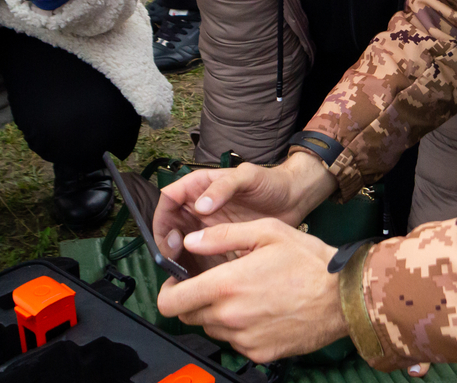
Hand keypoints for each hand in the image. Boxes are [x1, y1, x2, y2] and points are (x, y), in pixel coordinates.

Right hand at [153, 154, 337, 265]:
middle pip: (171, 226)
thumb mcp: (248, 176)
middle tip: (176, 259)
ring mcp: (209, 227)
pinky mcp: (220, 244)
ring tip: (186, 274)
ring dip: (181, 259)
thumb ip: (224, 187)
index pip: (168, 200)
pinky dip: (198, 268)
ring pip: (183, 244)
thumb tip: (200, 206)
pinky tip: (202, 279)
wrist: (294, 199)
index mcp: (199, 186)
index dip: (162, 219)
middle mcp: (199, 207)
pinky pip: (202, 257)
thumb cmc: (271, 182)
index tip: (169, 238)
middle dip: (168, 244)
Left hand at [156, 219, 348, 361]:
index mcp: (226, 284)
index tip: (177, 284)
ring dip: (218, 314)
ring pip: (212, 329)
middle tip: (217, 285)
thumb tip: (190, 241)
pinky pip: (235, 343)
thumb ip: (222, 236)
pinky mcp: (259, 353)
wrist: (344, 297)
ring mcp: (244, 339)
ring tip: (246, 295)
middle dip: (194, 300)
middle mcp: (230, 316)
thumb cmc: (310, 262)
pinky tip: (262, 312)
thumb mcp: (267, 232)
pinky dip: (240, 329)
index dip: (168, 292)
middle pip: (188, 316)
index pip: (171, 301)